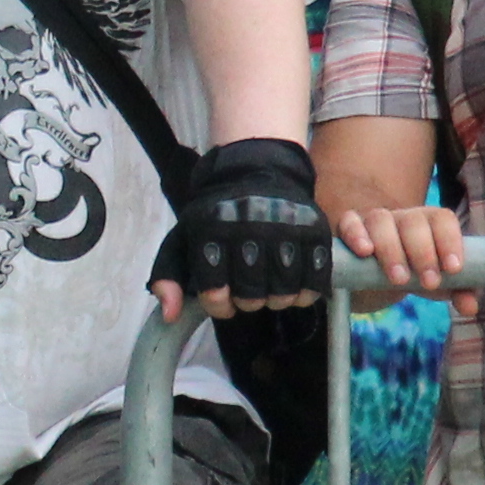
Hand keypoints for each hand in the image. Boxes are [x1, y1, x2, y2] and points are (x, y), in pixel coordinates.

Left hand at [155, 136, 326, 320]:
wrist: (255, 169)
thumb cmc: (214, 214)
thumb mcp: (182, 238)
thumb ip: (168, 276)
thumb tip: (169, 315)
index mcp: (212, 228)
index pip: (214, 291)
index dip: (218, 304)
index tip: (222, 297)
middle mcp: (249, 225)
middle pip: (251, 296)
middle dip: (247, 302)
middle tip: (247, 292)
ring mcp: (285, 226)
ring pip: (284, 292)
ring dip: (276, 300)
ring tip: (270, 289)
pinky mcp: (314, 228)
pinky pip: (316, 279)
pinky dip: (306, 292)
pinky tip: (295, 288)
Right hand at [338, 197, 466, 299]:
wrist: (372, 281)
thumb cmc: (412, 276)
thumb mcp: (435, 285)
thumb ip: (457, 291)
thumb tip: (471, 306)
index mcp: (429, 223)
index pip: (442, 219)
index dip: (450, 241)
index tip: (454, 269)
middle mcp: (402, 217)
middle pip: (413, 221)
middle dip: (424, 252)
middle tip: (429, 282)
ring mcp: (374, 221)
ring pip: (381, 220)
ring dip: (392, 248)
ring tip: (399, 279)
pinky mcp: (348, 229)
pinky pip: (349, 222)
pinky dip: (356, 233)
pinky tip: (364, 251)